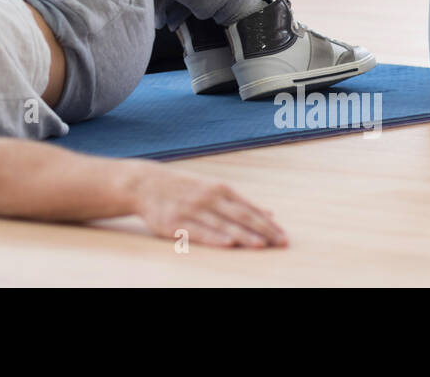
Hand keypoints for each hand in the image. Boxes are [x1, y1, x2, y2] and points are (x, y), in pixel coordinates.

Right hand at [130, 162, 286, 247]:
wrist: (145, 184)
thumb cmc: (184, 187)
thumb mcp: (213, 188)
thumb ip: (241, 202)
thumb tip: (270, 213)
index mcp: (220, 189)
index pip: (250, 209)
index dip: (268, 224)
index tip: (284, 237)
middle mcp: (209, 198)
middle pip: (241, 217)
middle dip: (263, 231)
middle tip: (281, 243)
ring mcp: (192, 210)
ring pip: (223, 225)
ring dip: (243, 235)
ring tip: (261, 245)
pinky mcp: (176, 223)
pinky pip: (198, 232)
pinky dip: (214, 237)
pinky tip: (228, 243)